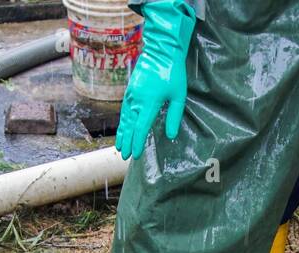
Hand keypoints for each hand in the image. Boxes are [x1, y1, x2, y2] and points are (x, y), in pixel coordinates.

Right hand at [115, 1, 196, 160]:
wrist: (161, 50)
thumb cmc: (173, 72)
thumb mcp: (178, 96)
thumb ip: (173, 116)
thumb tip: (171, 136)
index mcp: (149, 102)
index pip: (141, 127)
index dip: (137, 142)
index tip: (135, 154)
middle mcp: (136, 100)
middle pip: (130, 126)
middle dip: (127, 142)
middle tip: (125, 156)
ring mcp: (131, 94)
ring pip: (125, 118)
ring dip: (122, 133)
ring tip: (120, 147)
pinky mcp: (130, 90)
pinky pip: (124, 110)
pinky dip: (122, 122)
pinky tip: (123, 128)